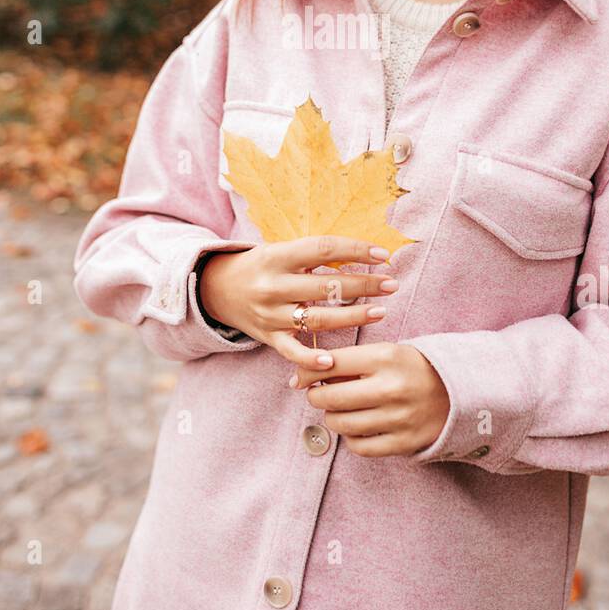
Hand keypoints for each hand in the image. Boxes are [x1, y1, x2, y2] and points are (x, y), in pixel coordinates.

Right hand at [197, 236, 398, 372]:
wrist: (217, 289)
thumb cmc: (261, 266)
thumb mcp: (280, 250)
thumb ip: (313, 254)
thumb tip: (362, 251)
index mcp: (277, 256)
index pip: (322, 249)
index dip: (354, 250)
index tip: (382, 254)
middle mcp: (273, 285)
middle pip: (325, 285)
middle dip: (363, 284)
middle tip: (391, 285)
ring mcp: (270, 314)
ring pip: (317, 318)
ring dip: (353, 316)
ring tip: (380, 311)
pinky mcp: (268, 337)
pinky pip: (291, 351)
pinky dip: (310, 359)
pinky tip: (332, 360)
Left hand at [288, 342, 450, 457]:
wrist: (459, 391)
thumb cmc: (413, 368)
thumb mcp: (387, 353)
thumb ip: (349, 362)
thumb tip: (303, 376)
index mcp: (386, 357)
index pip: (331, 363)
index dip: (308, 371)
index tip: (301, 377)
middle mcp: (391, 387)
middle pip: (330, 397)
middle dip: (316, 396)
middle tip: (318, 395)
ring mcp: (398, 418)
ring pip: (341, 424)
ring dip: (332, 417)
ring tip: (339, 410)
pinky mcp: (404, 442)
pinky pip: (360, 446)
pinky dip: (351, 438)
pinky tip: (357, 427)